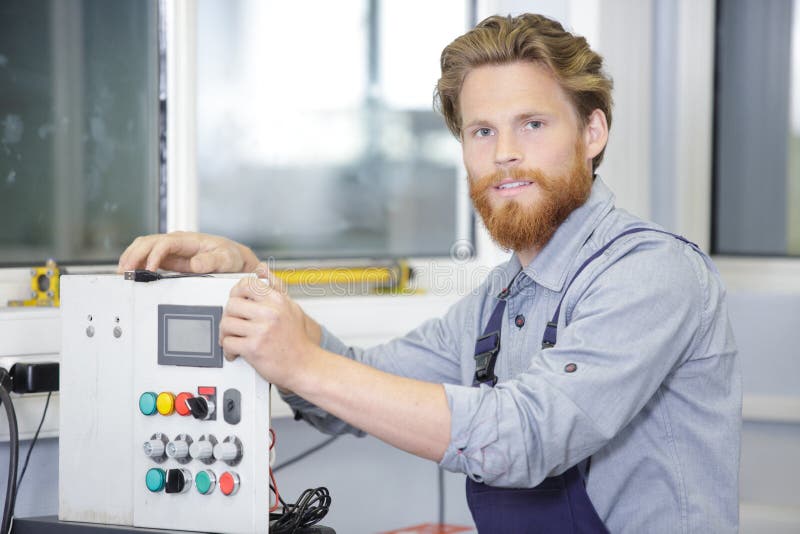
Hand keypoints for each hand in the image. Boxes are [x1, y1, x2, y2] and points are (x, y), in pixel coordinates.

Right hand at [117, 231, 258, 273]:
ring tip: (122, 272)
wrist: (233, 259)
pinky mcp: (168, 259)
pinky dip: (136, 262)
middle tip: (125, 271)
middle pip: (148, 242)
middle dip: (135, 255)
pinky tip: (130, 271)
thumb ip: (211, 261)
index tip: (150, 269)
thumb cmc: (230, 257)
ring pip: (144, 247)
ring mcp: (171, 250)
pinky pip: (147, 256)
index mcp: (189, 240)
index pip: (165, 243)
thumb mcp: (226, 259)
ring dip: (131, 257)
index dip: (155, 254)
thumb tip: (194, 264)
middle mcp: (177, 242)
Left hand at [219, 263, 320, 388]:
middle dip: (229, 315)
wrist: (305, 365)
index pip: (246, 285)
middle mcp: (270, 313)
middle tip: (233, 323)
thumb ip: (275, 288)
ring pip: (226, 323)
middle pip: (232, 304)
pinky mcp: (254, 348)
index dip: (236, 292)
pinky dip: (228, 350)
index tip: (236, 300)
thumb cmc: (297, 340)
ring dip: (226, 334)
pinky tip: (236, 351)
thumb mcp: (291, 307)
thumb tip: (262, 269)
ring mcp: (262, 331)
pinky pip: (228, 343)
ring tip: (233, 338)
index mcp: (278, 301)